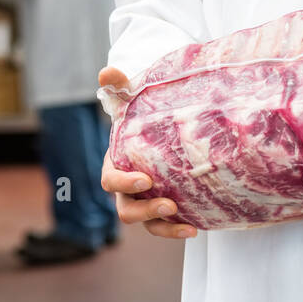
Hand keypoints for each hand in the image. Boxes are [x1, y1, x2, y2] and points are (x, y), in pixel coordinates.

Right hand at [97, 66, 195, 239]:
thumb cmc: (140, 113)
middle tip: (168, 203)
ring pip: (147, 223)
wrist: (159, 128)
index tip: (145, 179)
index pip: (110, 180)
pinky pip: (165, 225)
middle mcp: (127, 189)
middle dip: (145, 210)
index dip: (124, 183)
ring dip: (164, 226)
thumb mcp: (131, 97)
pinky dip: (177, 229)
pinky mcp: (163, 209)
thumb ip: (118, 85)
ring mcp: (144, 202)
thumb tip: (106, 72)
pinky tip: (196, 226)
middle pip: (126, 210)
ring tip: (186, 224)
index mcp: (114, 164)